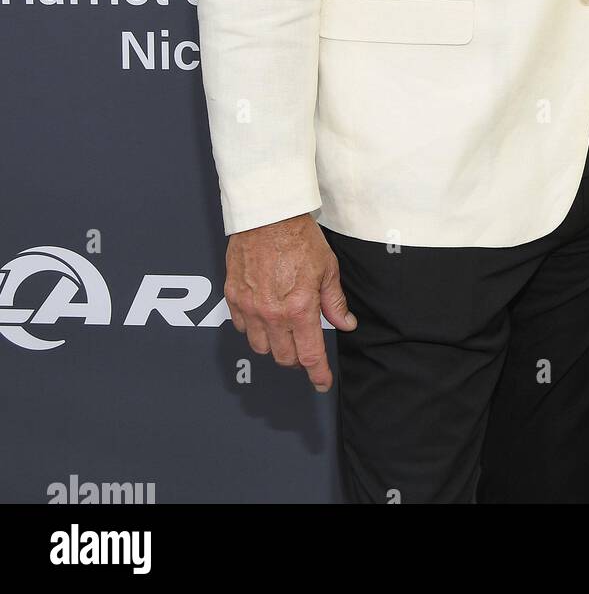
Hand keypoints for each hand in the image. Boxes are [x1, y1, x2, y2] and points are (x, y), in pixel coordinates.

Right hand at [224, 213, 357, 391]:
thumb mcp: (327, 268)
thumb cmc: (298, 237)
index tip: (321, 382)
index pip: (309, 355)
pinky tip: (264, 316)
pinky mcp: (233, 297)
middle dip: (297, 359)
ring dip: (274, 345)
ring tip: (285, 331)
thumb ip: (334, 302)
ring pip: (260, 347)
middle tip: (306, 349)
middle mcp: (272, 314)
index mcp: (299, 308)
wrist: (268, 215)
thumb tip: (345, 324)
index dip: (317, 373)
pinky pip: (241, 327)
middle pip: (284, 357)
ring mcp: (249, 307)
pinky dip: (253, 328)